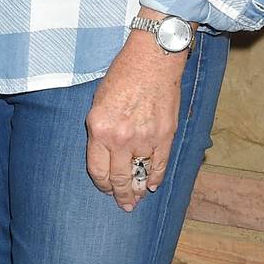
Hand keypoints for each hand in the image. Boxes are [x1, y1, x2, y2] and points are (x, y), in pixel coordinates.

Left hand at [84, 8, 191, 210]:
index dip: (101, 184)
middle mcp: (120, 138)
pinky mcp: (165, 136)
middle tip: (123, 204)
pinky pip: (159, 166)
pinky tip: (152, 185)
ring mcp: (145, 139)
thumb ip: (101, 130)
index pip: (97, 169)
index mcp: (99, 128)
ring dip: (138, 190)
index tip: (104, 189)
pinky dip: (156, 178)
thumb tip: (106, 154)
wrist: (152, 59)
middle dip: (119, 194)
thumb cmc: (122, 75)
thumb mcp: (98, 101)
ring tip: (137, 198)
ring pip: (140, 175)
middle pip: (118, 178)